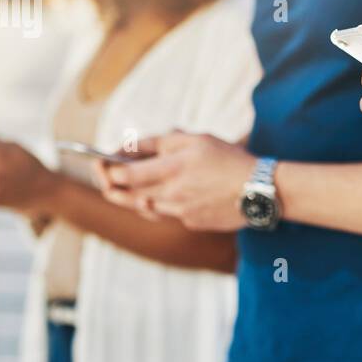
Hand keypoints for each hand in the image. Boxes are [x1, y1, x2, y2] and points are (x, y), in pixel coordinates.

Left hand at [98, 132, 254, 230]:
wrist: (260, 190)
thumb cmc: (230, 159)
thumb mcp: (197, 139)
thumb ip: (162, 141)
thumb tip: (133, 146)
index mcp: (171, 169)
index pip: (124, 174)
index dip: (107, 170)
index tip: (101, 163)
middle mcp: (171, 194)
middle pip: (128, 196)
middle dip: (110, 187)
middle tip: (103, 179)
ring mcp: (181, 211)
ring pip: (145, 207)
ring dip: (131, 198)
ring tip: (119, 191)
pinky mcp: (192, 222)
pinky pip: (170, 214)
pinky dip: (162, 204)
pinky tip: (164, 196)